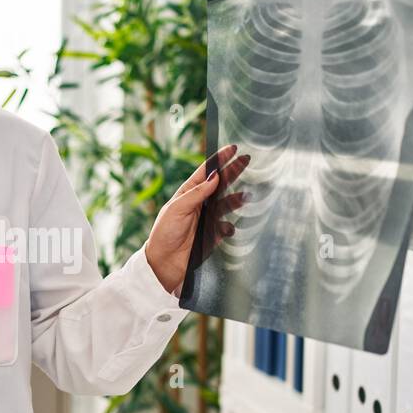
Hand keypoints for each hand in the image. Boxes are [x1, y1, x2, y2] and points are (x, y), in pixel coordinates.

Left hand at [144, 144, 249, 295]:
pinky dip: (229, 225)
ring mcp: (208, 219)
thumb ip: (196, 194)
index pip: (206, 172)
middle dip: (234, 171)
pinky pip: (228, 226)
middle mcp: (200, 203)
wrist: (164, 263)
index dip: (219, 160)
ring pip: (227, 204)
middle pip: (221, 183)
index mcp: (188, 193)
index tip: (232, 148)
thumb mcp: (176, 209)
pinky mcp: (214, 235)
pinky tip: (227, 227)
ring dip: (236, 200)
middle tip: (247, 160)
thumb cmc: (164, 233)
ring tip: (245, 196)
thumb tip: (214, 177)